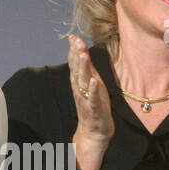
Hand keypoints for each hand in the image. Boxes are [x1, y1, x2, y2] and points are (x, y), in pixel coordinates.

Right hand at [68, 35, 112, 169]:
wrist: (94, 132)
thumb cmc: (93, 106)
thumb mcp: (89, 85)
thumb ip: (85, 69)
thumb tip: (80, 50)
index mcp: (79, 83)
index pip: (74, 64)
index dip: (74, 50)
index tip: (73, 37)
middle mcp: (81, 89)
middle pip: (77, 70)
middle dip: (77, 55)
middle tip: (77, 42)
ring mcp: (87, 99)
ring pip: (83, 81)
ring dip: (83, 68)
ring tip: (83, 55)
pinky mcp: (95, 109)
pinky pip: (93, 98)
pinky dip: (93, 90)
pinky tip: (94, 81)